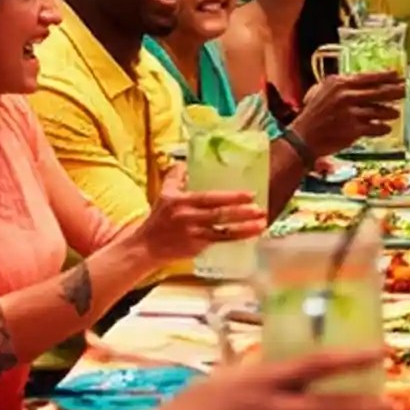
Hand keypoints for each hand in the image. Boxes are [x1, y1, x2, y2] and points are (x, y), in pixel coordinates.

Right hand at [134, 165, 267, 261]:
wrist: (148, 246)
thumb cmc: (159, 217)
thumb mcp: (165, 193)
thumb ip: (176, 176)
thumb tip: (184, 161)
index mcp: (182, 202)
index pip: (209, 198)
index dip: (230, 197)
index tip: (250, 194)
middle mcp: (189, 218)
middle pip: (219, 214)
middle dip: (241, 212)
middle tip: (260, 208)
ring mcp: (195, 234)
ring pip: (223, 231)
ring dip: (244, 228)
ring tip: (262, 223)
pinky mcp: (198, 247)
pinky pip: (221, 241)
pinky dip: (237, 238)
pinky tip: (251, 234)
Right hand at [149, 349, 392, 409]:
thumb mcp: (223, 381)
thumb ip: (253, 374)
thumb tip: (269, 366)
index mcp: (265, 380)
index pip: (318, 364)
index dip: (352, 357)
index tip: (382, 353)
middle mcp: (275, 409)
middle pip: (332, 407)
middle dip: (367, 406)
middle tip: (396, 406)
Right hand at [291, 71, 405, 155]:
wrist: (304, 137)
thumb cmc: (313, 115)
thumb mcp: (322, 92)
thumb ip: (340, 85)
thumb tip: (359, 82)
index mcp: (339, 83)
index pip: (368, 78)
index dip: (385, 77)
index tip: (397, 75)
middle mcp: (346, 95)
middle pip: (378, 92)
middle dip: (395, 91)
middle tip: (405, 90)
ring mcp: (351, 113)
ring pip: (378, 111)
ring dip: (390, 112)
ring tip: (395, 113)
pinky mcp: (354, 130)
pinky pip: (375, 128)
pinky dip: (382, 128)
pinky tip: (386, 128)